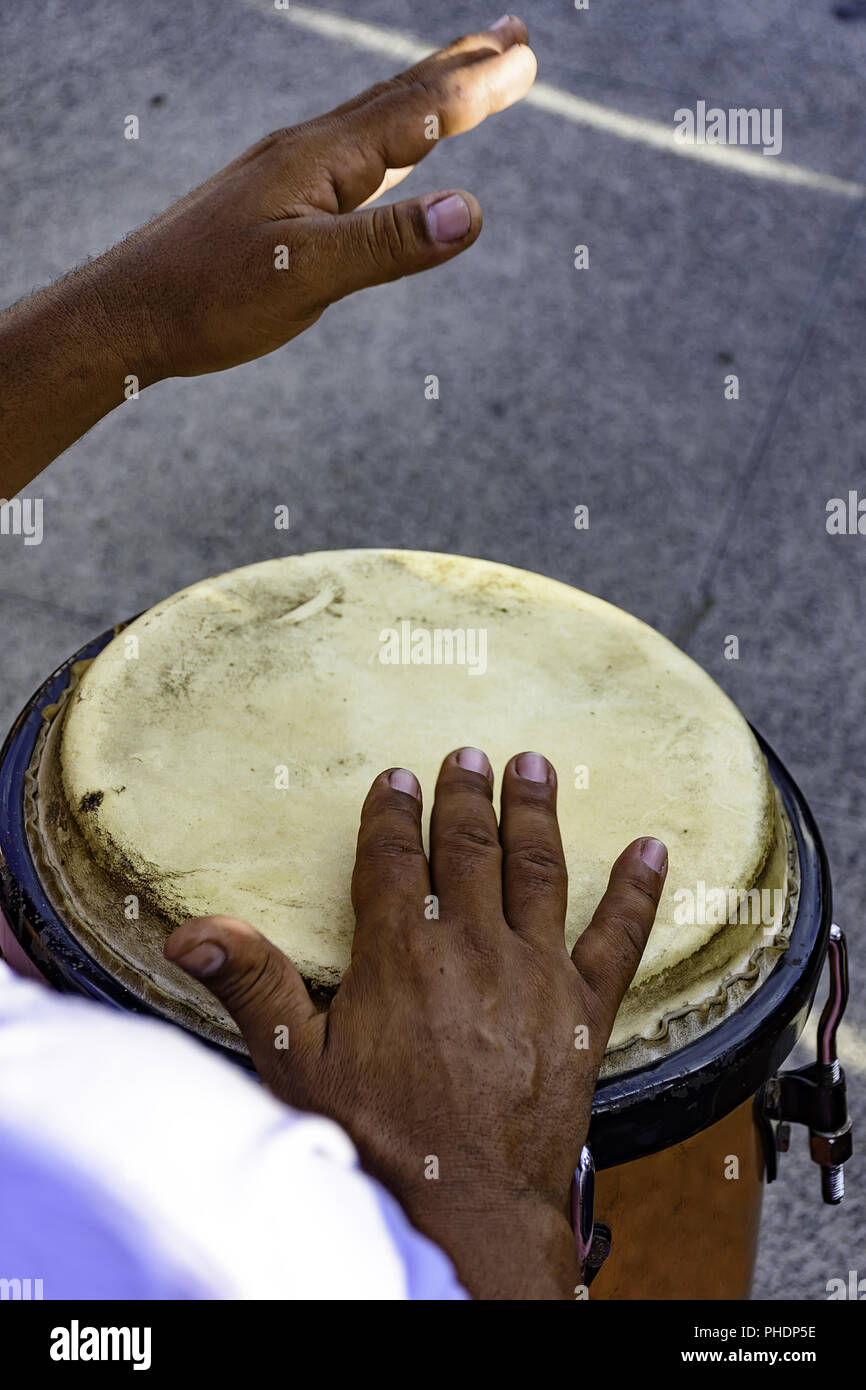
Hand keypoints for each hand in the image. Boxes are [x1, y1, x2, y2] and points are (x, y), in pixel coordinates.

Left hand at [94, 15, 537, 378]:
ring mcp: (286, 172)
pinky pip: (349, 150)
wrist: (125, 314)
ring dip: (426, 92)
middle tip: (515, 37)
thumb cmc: (206, 299)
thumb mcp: (304, 276)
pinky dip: (388, 131)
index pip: (414, 110)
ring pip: (373, 119)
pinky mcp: (273, 200)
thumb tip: (472, 212)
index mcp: (318, 160)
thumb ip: (387, 244)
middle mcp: (304, 151)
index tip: (527, 59)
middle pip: (397, 95)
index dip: (476, 87)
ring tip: (464, 74)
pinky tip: (386, 147)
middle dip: (461, 65)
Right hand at [165, 748, 666, 1299]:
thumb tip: (193, 931)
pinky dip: (638, 890)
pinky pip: (618, 938)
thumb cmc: (380, 1142)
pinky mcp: (584, 1011)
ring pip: (539, 872)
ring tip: (534, 768)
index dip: (393, 813)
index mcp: (402, 955)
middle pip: (470, 849)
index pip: (396, 860)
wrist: (468, 1209)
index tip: (397, 779)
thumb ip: (253, 987)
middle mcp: (473, 948)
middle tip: (469, 754)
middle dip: (466, 796)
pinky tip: (653, 850)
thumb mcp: (295, 1069)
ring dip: (536, 814)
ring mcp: (535, 975)